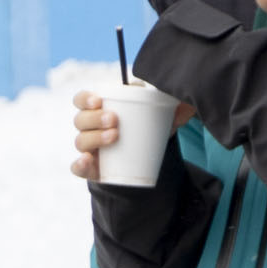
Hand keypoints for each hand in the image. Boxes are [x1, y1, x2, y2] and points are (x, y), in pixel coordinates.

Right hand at [70, 89, 193, 180]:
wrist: (143, 162)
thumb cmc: (146, 131)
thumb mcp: (160, 119)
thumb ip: (175, 110)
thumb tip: (189, 105)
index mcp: (98, 110)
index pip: (81, 100)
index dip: (85, 98)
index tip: (99, 100)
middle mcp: (88, 128)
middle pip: (80, 120)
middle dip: (94, 118)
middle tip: (114, 120)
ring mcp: (89, 149)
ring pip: (80, 141)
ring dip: (94, 137)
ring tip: (114, 137)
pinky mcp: (91, 169)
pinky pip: (77, 168)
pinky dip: (79, 164)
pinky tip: (87, 161)